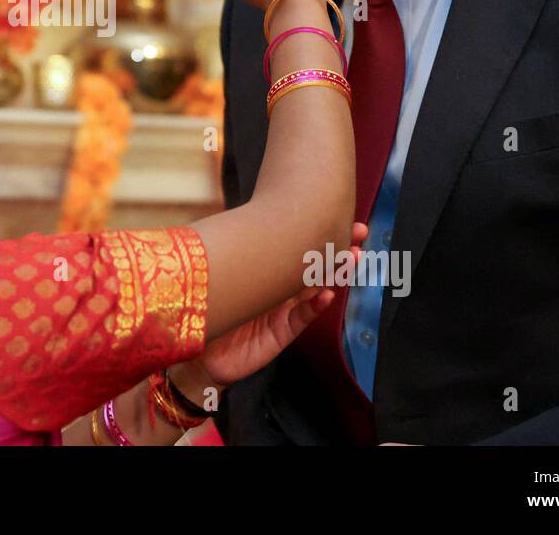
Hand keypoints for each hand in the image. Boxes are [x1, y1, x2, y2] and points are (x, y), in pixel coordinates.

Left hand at [194, 222, 368, 387]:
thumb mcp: (229, 272)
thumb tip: (250, 213)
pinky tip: (328, 294)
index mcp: (269, 271)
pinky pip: (302, 317)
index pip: (299, 249)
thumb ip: (243, 249)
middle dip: (338, 250)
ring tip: (352, 258)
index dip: (319, 234)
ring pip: (316, 290)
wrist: (198, 345)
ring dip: (335, 275)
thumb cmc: (210, 305)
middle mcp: (280, 288)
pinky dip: (316, 306)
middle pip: (315, 266)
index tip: (339, 217)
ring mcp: (283, 310)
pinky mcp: (281, 332)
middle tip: (360, 234)